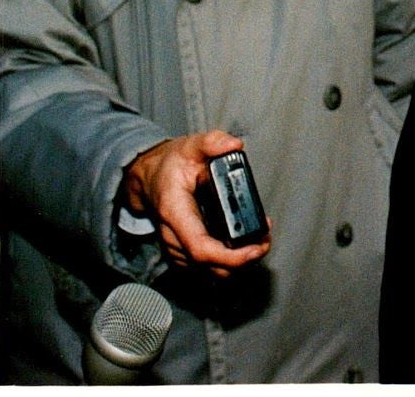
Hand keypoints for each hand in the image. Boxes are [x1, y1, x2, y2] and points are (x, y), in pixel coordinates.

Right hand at [120, 132, 272, 276]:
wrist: (150, 177)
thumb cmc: (170, 165)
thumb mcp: (190, 145)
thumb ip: (213, 142)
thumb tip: (234, 145)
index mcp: (175, 213)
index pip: (201, 248)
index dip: (231, 257)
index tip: (256, 248)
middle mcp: (173, 237)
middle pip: (210, 267)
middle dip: (243, 260)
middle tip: (265, 239)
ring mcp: (176, 249)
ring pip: (209, 272)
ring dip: (238, 262)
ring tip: (258, 239)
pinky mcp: (183, 254)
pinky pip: (206, 268)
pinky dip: (227, 261)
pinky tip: (243, 244)